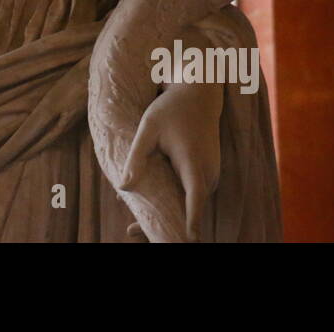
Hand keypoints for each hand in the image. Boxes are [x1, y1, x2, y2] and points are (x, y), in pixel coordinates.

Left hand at [121, 78, 222, 240]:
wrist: (199, 94)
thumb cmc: (171, 109)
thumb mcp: (149, 128)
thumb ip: (136, 158)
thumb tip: (122, 188)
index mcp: (193, 164)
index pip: (194, 200)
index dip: (190, 221)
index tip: (187, 239)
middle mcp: (207, 173)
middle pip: (191, 209)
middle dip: (167, 225)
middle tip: (131, 231)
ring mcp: (211, 174)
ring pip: (192, 202)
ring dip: (171, 214)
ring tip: (136, 225)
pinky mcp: (208, 172)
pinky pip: (193, 193)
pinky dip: (177, 202)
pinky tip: (153, 204)